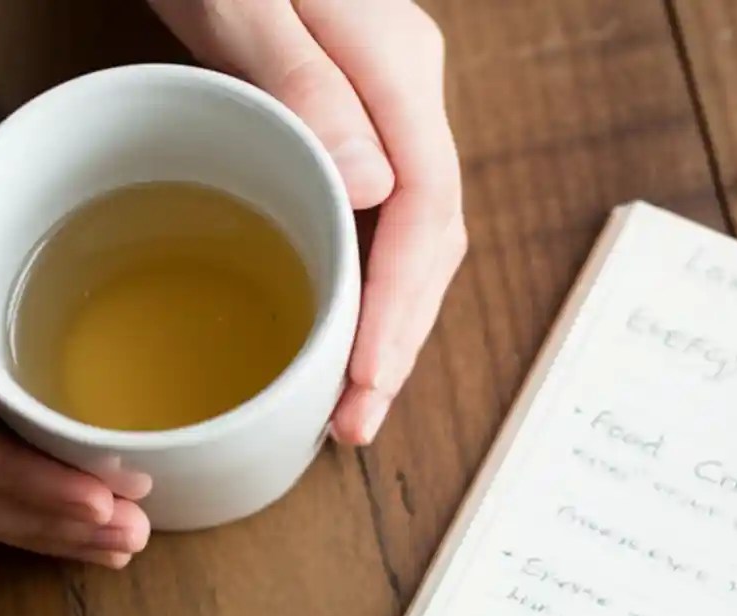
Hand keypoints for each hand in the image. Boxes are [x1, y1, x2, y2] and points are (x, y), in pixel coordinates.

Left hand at [150, 0, 467, 443]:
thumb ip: (306, 84)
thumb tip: (374, 193)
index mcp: (397, 71)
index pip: (427, 212)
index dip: (402, 309)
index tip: (363, 382)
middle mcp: (405, 98)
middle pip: (430, 241)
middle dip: (398, 339)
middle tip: (354, 422)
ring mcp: (383, 111)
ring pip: (409, 239)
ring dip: (386, 324)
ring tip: (349, 401)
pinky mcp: (348, 121)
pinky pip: (375, 220)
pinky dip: (360, 285)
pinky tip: (333, 328)